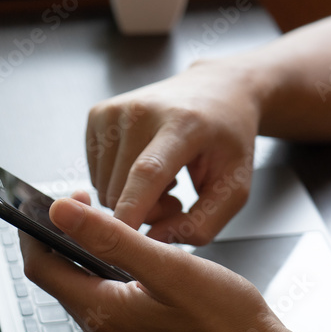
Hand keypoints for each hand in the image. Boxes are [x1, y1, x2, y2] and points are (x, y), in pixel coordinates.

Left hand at [20, 192, 293, 331]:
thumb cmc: (226, 320)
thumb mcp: (167, 267)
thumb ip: (110, 238)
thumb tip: (60, 212)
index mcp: (100, 313)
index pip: (40, 267)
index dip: (36, 229)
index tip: (54, 199)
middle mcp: (101, 330)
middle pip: (57, 276)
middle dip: (60, 236)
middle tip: (85, 201)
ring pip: (82, 285)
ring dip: (84, 251)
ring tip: (108, 218)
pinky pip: (104, 297)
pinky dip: (105, 269)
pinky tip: (131, 251)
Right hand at [86, 61, 261, 243]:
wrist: (215, 90)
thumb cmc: (227, 138)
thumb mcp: (235, 187)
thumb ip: (202, 223)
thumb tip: (154, 241)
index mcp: (184, 124)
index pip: (148, 171)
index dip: (132, 207)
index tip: (120, 237)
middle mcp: (142, 111)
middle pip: (121, 190)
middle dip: (145, 211)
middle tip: (175, 198)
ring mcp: (114, 110)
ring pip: (104, 187)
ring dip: (130, 197)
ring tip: (163, 178)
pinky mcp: (97, 115)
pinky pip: (95, 174)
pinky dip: (118, 181)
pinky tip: (142, 165)